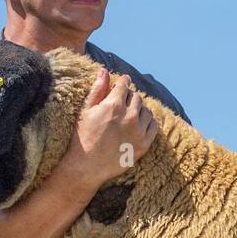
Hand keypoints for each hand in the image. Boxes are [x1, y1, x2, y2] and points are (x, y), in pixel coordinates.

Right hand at [59, 70, 158, 190]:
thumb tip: (104, 71)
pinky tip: (140, 123)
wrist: (86, 166)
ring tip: (130, 113)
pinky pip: (153, 126)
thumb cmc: (83, 137)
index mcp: (113, 105)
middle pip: (136, 97)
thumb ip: (98, 89)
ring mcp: (138, 131)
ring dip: (140, 108)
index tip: (123, 83)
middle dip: (129, 96)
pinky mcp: (144, 145)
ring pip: (146, 110)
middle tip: (123, 102)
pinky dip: (148, 121)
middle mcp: (129, 117)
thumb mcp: (86, 110)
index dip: (123, 82)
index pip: (125, 84)